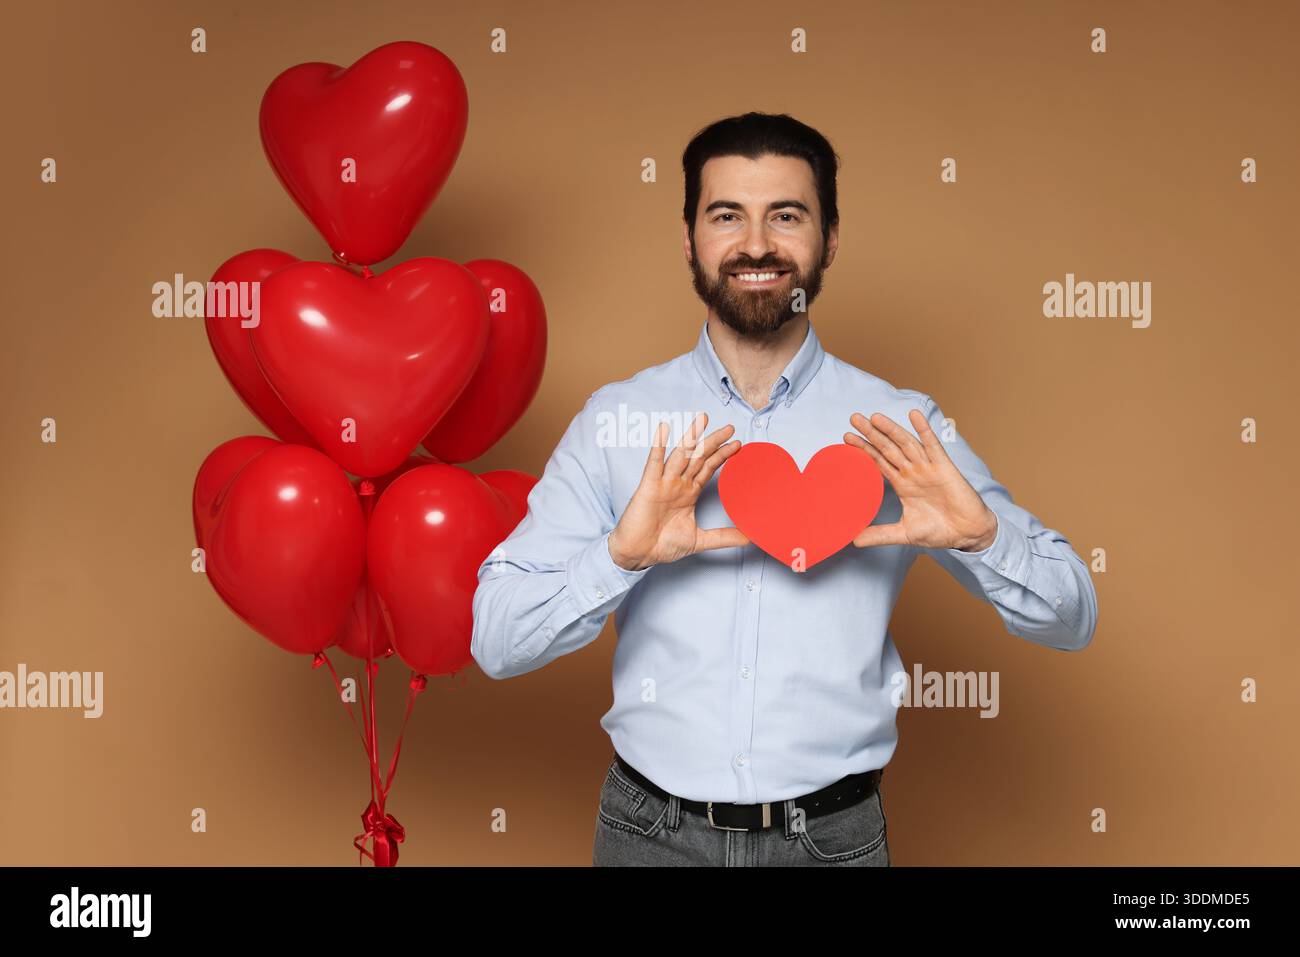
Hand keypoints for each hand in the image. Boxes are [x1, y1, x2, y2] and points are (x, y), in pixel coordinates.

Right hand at [608, 412, 748, 569]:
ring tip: (702, 420)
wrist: (638, 554)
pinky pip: (654, 463)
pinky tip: (663, 430)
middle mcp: (677, 484)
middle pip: (698, 457)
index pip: (708, 468)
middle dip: (713, 442)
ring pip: (680, 455)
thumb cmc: (662, 545)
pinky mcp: (648, 487)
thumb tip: (748, 538)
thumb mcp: (699, 540)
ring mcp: (663, 483)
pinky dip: (658, 447)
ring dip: (691, 437)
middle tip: (730, 428)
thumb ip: (723, 537)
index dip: (722, 455)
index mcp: (688, 493)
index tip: (737, 444)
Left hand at [843, 410, 996, 551]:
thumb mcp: (903, 533)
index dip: (864, 450)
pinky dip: (924, 430)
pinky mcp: (944, 468)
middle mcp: (913, 472)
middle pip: (888, 448)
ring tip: (874, 417)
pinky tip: (914, 415)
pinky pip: (932, 446)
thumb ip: (879, 534)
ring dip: (891, 429)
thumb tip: (853, 541)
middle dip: (871, 434)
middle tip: (854, 418)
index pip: (879, 462)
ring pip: (906, 444)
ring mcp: (928, 468)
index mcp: (903, 484)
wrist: (967, 534)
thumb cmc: (939, 531)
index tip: (846, 438)